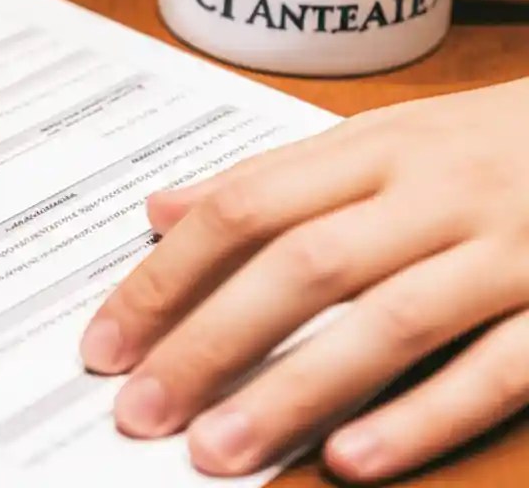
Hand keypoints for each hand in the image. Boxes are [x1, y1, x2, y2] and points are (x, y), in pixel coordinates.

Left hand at [79, 78, 528, 482]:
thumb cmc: (486, 145)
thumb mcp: (378, 139)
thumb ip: (271, 178)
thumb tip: (158, 209)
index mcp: (375, 148)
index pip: (243, 208)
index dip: (165, 278)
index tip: (107, 343)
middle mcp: (434, 193)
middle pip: (302, 266)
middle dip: (208, 342)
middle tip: (140, 411)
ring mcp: (506, 250)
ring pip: (388, 321)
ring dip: (292, 390)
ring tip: (215, 450)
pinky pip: (497, 369)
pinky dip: (423, 416)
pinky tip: (349, 461)